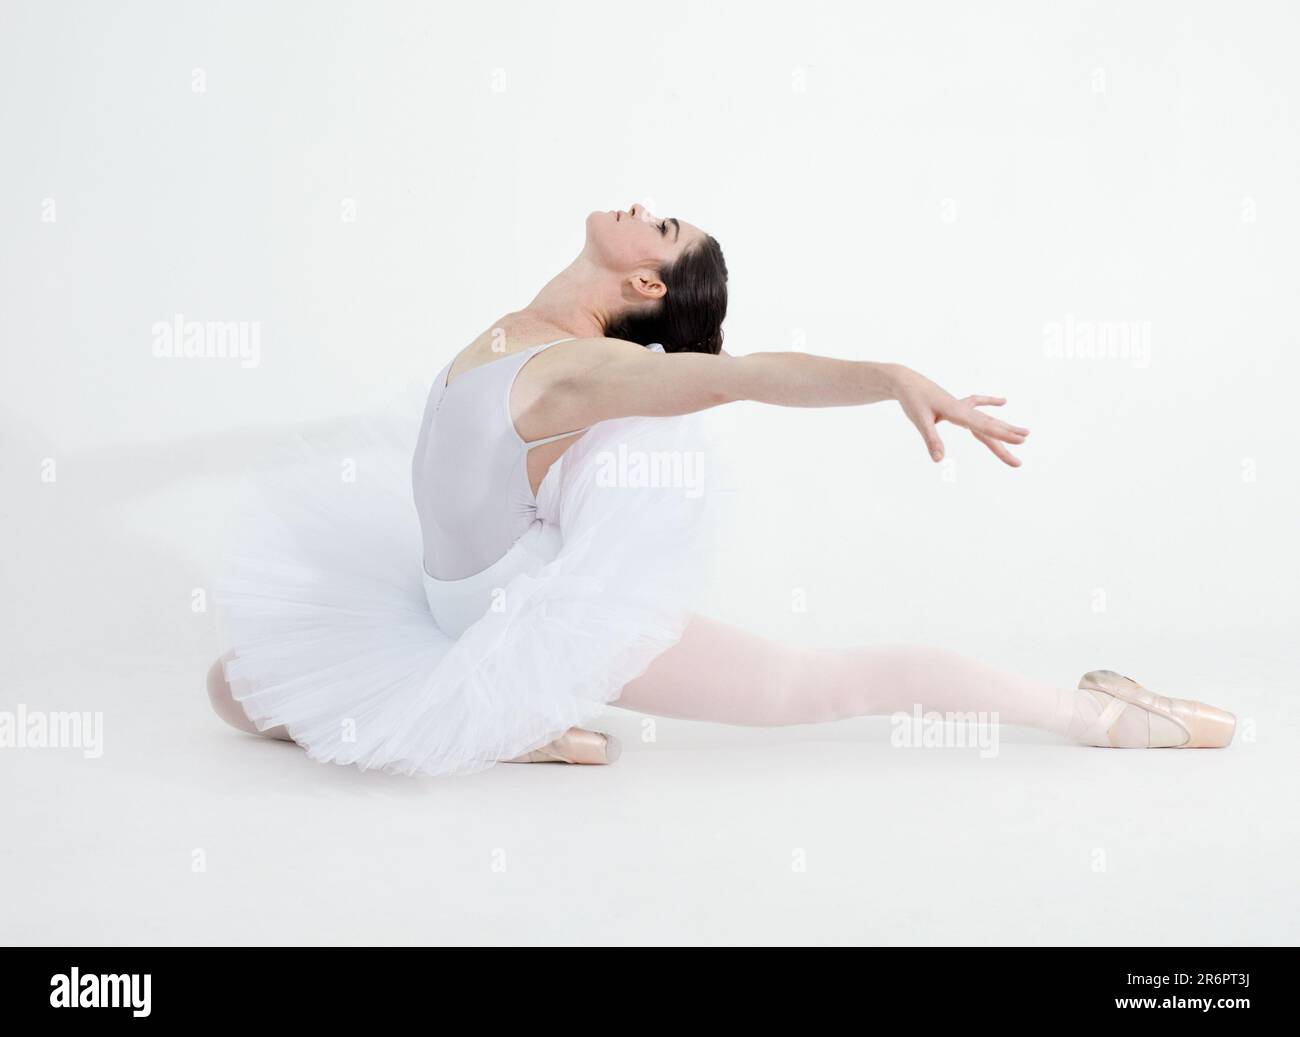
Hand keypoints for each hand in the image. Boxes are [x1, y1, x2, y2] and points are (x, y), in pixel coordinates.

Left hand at [891, 366, 1029, 466]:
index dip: (1003, 435)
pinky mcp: (955, 404)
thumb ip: (931, 439)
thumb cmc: (912, 400)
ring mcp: (961, 406)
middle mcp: (963, 409)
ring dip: (1004, 427)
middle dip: (1007, 437)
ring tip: (1024, 433)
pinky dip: (989, 402)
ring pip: (986, 419)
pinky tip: (1002, 401)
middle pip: (989, 426)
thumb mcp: (920, 420)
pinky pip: (976, 404)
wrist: (904, 381)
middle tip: (1027, 444)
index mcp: (958, 413)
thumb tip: (939, 460)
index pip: (984, 427)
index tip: (1022, 441)